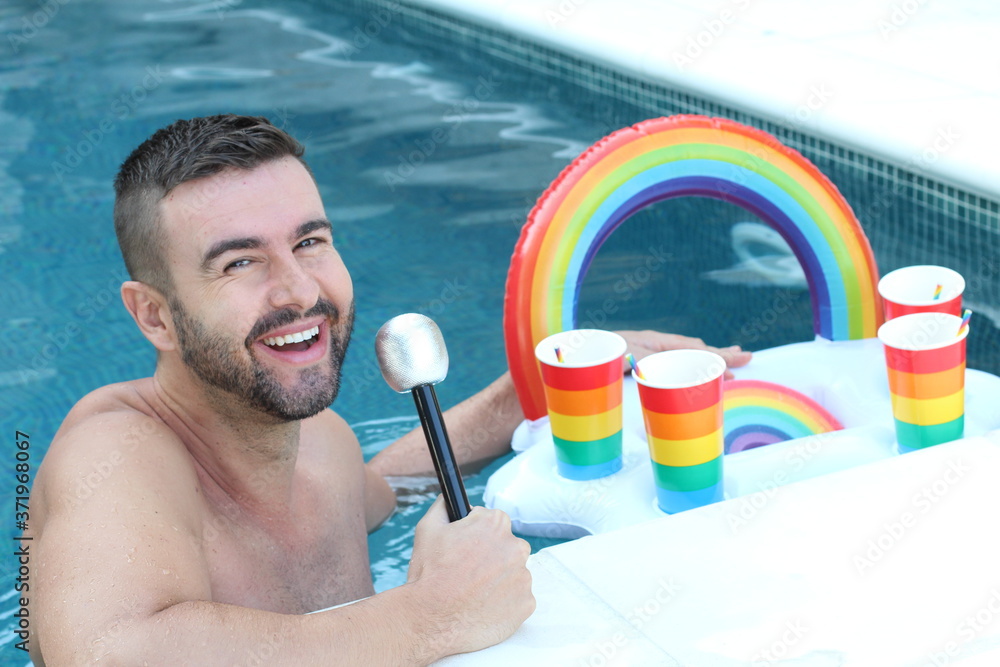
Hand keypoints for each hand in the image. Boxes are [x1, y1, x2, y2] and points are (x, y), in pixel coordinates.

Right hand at [406, 497, 534, 656]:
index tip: (465, 549)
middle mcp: (516, 546)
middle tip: (467, 573)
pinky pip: (518, 599)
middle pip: (506, 547)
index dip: (476, 535)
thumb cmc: (429, 573)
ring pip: (512, 573)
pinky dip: (504, 603)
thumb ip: (443, 506)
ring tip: (472, 593)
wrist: (432, 620)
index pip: (493, 522)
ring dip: (498, 580)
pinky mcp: (527, 603)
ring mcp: (524, 577)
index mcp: (496, 524)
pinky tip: (482, 607)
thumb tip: (450, 497)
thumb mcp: (428, 529)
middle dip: (491, 557)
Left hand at [615, 329, 751, 379]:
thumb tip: (675, 373)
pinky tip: (693, 363)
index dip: (719, 358)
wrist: (583, 349)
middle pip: (697, 349)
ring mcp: (653, 351)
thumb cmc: (607, 352)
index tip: (739, 364)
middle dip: (721, 354)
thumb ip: (658, 364)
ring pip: (688, 353)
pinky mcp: (644, 360)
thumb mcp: (634, 358)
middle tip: (746, 356)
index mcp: (661, 343)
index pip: (697, 350)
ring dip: (708, 357)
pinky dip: (691, 361)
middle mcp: (660, 345)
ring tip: (728, 358)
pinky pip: (675, 359)